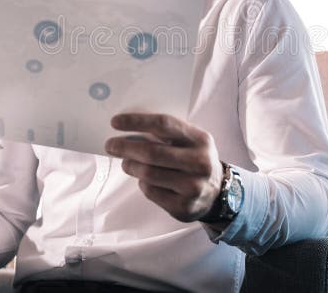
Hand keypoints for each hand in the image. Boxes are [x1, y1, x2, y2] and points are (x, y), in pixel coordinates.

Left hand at [105, 113, 222, 221]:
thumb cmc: (194, 159)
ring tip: (126, 163)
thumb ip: (167, 134)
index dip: (137, 122)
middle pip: (152, 152)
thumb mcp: (190, 141)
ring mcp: (193, 187)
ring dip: (131, 166)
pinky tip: (144, 180)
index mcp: (200, 139)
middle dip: (125, 147)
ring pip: (148, 174)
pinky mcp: (183, 206)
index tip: (115, 122)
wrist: (217, 192)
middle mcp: (199, 162)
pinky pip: (151, 192)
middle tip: (110, 145)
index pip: (164, 124)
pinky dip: (142, 183)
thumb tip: (128, 129)